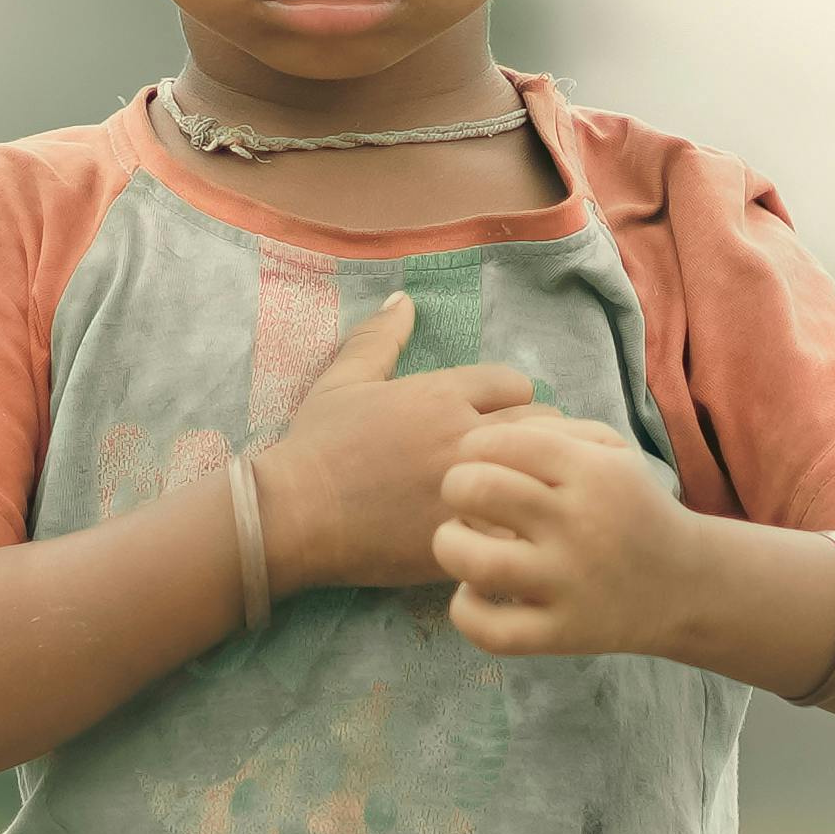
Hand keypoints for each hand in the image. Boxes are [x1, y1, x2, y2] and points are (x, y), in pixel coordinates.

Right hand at [243, 296, 541, 590]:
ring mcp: (470, 488)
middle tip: (514, 458)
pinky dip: (518, 525)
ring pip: (539, 476)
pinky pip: (521, 525)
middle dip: (534, 437)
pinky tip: (502, 530)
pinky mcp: (468, 535)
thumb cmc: (315, 446)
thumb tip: (403, 299)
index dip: (511, 400)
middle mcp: (465, 436)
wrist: (291, 516)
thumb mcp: (342, 381)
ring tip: (517, 493)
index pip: (516, 384)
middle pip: (543, 426)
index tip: (495, 419)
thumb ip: (379, 338)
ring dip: (532, 480)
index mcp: (442, 395)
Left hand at [431, 401, 724, 659]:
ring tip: (464, 544)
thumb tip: (487, 434)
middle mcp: (578, 524)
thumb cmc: (634, 509)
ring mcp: (569, 583)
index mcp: (591, 472)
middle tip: (467, 500)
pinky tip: (475, 595)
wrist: (688, 585)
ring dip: (451, 545)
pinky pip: (488, 628)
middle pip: (476, 489)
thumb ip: (553, 429)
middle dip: (455, 488)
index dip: (472, 448)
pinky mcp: (562, 633)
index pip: (500, 442)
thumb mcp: (614, 452)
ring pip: (472, 560)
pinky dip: (466, 610)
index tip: (478, 462)